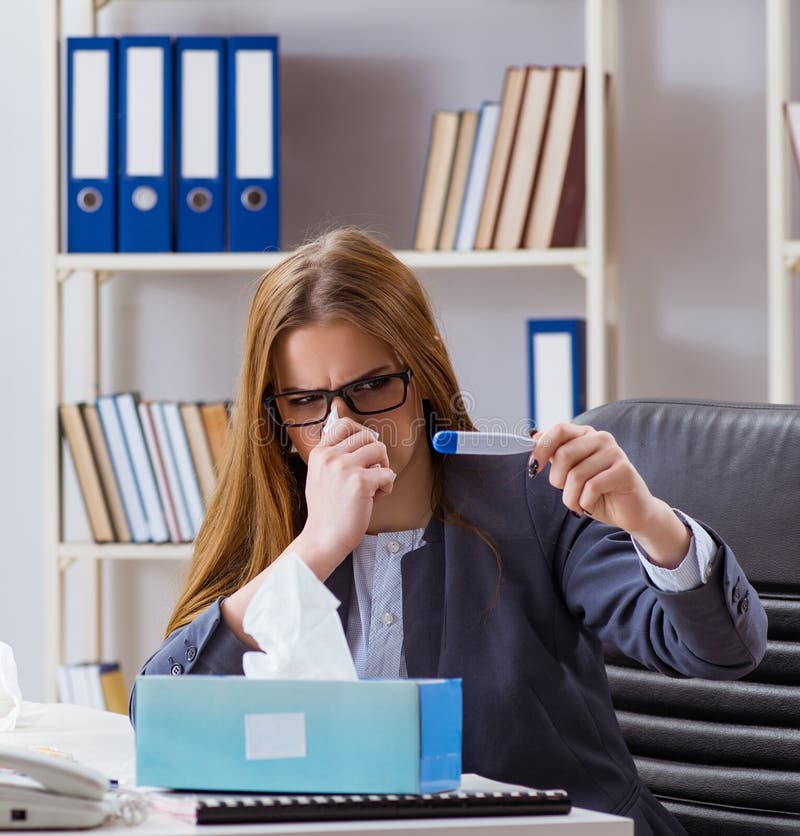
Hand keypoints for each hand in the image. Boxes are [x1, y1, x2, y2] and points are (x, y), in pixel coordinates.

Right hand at [295, 417, 395, 578]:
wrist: (324, 538)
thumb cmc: (326, 511)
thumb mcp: (319, 476)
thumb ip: (333, 457)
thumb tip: (357, 439)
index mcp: (320, 453)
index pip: (344, 424)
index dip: (360, 433)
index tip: (365, 449)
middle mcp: (331, 456)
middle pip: (367, 436)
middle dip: (376, 453)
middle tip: (372, 471)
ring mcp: (345, 467)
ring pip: (380, 449)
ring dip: (383, 467)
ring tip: (374, 485)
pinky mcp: (361, 482)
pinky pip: (388, 474)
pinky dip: (387, 487)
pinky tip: (375, 498)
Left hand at [531, 422, 689, 566]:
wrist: (630, 512)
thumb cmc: (598, 493)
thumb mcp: (571, 473)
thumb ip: (556, 455)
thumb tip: (533, 437)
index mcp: (586, 435)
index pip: (558, 430)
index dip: (541, 448)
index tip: (534, 468)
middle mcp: (601, 438)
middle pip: (564, 454)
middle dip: (557, 480)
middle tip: (566, 492)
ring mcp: (615, 453)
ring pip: (576, 475)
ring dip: (571, 497)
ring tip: (578, 504)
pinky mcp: (625, 471)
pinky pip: (591, 487)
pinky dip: (585, 502)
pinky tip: (590, 505)